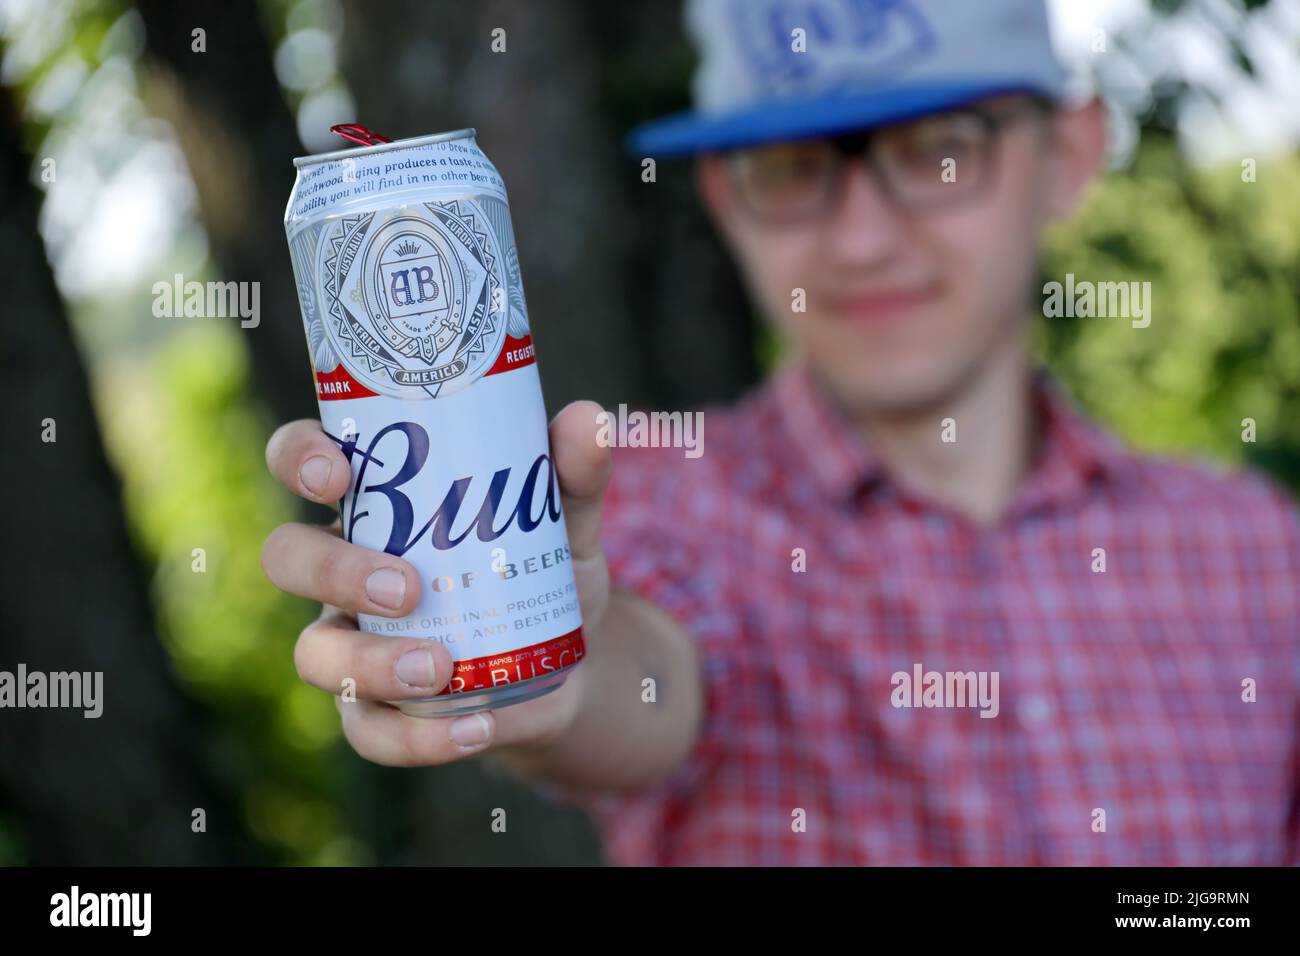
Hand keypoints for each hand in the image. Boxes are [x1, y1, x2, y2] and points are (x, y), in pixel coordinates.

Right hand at [259, 401, 611, 766]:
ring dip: (371, 665)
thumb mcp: (564, 519)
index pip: (304, 461)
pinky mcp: (374, 710)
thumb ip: (572, 473)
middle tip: (405, 589)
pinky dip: (420, 737)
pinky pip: (369, 731)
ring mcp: (350, 643)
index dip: (300, 459)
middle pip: (287, 557)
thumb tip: (592, 420)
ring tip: (443, 669)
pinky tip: (479, 727)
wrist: (567, 664)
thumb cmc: (542, 568)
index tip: (338, 474)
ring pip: (314, 655)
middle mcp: (345, 569)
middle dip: (332, 571)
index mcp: (376, 503)